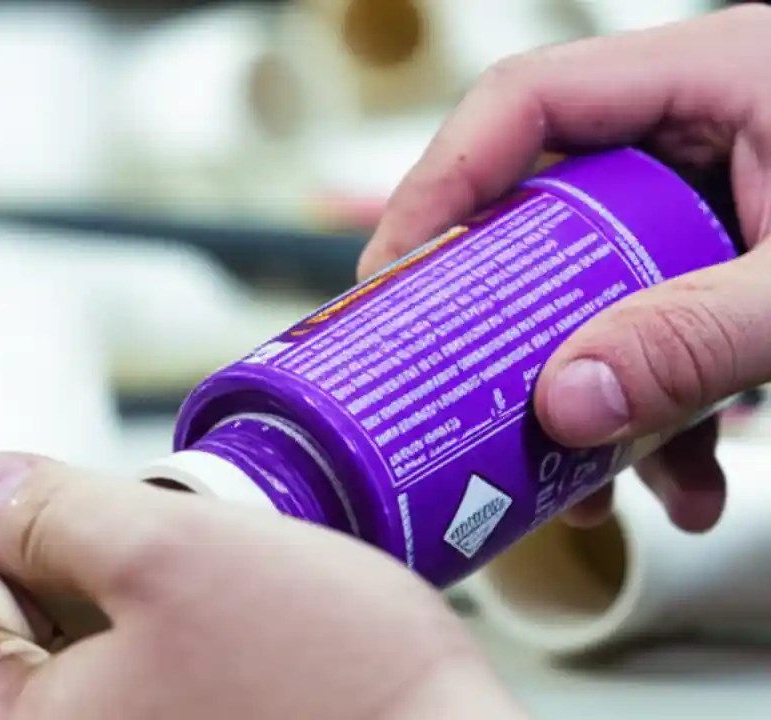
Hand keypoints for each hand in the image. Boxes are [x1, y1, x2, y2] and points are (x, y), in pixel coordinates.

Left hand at [0, 453, 524, 719]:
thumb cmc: (335, 687)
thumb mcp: (168, 552)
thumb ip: (53, 515)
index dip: (1, 564)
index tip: (46, 524)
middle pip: (33, 674)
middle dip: (78, 590)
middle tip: (142, 542)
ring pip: (105, 690)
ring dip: (136, 622)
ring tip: (202, 580)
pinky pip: (169, 711)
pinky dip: (182, 663)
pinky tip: (238, 630)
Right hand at [357, 4, 770, 532]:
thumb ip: (703, 334)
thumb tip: (567, 402)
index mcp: (716, 73)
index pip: (525, 105)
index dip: (441, 185)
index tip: (396, 276)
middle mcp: (704, 129)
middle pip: (548, 210)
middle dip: (517, 322)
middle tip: (476, 393)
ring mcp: (724, 197)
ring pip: (603, 285)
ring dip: (594, 392)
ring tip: (595, 482)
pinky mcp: (747, 257)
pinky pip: (666, 322)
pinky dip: (668, 409)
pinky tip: (689, 477)